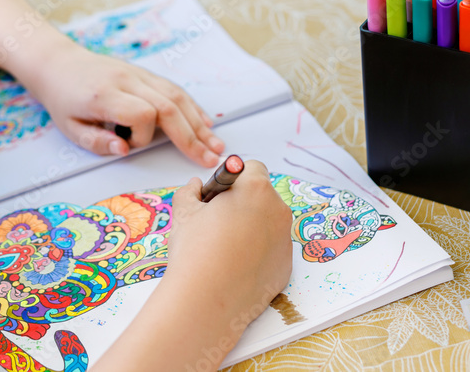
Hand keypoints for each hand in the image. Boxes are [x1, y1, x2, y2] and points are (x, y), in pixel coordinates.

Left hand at [27, 41, 225, 166]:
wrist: (59, 64)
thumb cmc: (64, 99)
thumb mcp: (70, 128)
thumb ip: (97, 142)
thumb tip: (125, 150)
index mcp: (105, 95)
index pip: (141, 114)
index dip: (143, 137)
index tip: (128, 144)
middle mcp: (126, 80)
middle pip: (168, 106)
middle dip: (191, 135)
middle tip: (208, 159)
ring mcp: (138, 74)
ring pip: (176, 96)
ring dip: (198, 122)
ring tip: (215, 145)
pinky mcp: (145, 74)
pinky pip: (174, 89)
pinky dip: (192, 107)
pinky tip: (206, 123)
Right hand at [92, 160, 292, 371]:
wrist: (207, 301)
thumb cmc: (194, 249)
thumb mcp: (183, 211)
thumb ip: (190, 190)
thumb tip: (196, 186)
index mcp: (255, 189)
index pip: (252, 168)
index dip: (233, 178)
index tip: (219, 195)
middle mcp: (278, 210)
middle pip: (262, 196)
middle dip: (244, 203)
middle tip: (218, 222)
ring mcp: (286, 240)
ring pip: (268, 224)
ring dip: (252, 228)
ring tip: (224, 248)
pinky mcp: (287, 267)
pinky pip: (272, 251)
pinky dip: (258, 254)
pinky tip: (235, 267)